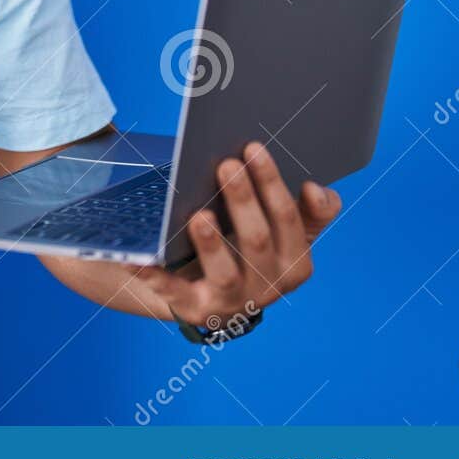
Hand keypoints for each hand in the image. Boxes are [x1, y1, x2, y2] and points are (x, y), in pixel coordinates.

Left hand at [132, 141, 341, 327]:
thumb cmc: (244, 247)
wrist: (208, 293)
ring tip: (199, 216)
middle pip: (256, 239)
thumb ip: (307, 211)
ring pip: (225, 273)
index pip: (290, 219)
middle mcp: (269, 285)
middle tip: (225, 164)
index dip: (273, 184)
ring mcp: (233, 300)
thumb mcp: (280, 231)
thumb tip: (318, 189)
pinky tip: (140, 260)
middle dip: (242, 199)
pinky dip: (157, 277)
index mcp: (295, 261)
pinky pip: (176, 293)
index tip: (254, 147)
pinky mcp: (196, 310)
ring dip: (212, 244)